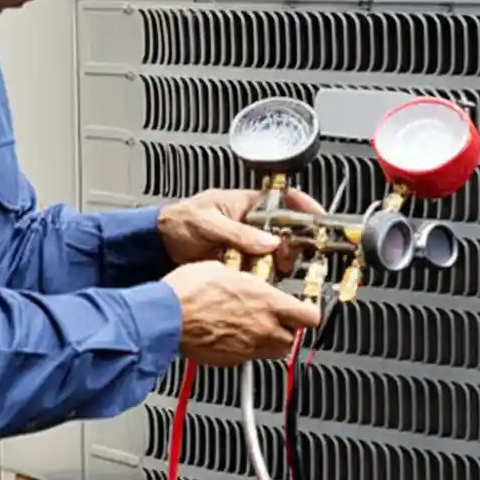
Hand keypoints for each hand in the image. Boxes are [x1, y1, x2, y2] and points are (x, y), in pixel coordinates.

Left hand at [157, 188, 325, 273]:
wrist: (160, 243)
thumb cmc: (180, 222)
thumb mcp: (207, 223)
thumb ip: (237, 232)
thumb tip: (268, 242)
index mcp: (246, 203)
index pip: (284, 198)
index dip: (305, 206)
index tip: (320, 218)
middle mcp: (251, 222)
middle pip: (286, 231)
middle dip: (293, 244)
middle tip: (289, 257)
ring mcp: (247, 242)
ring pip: (276, 252)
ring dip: (278, 263)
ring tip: (272, 270)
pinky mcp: (241, 261)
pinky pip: (261, 268)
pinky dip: (264, 276)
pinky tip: (261, 281)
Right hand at [162, 261, 320, 365]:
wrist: (166, 317)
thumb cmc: (190, 291)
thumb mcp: (223, 269)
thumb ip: (246, 281)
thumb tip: (247, 279)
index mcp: (268, 303)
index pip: (310, 316)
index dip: (310, 312)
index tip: (305, 308)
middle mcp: (263, 329)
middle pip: (294, 339)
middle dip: (288, 329)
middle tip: (275, 317)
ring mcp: (248, 348)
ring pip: (273, 352)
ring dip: (270, 341)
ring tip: (254, 327)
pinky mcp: (231, 361)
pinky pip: (247, 357)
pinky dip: (244, 348)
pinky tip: (230, 334)